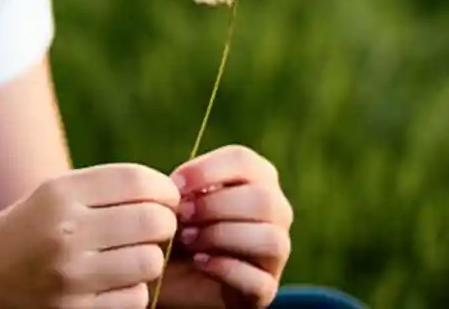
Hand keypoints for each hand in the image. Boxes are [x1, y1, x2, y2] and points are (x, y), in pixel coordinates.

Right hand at [0, 163, 180, 308]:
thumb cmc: (28, 230)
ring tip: (129, 256)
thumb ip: (108, 190)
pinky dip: (132, 290)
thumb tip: (171, 195)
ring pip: (150, 262)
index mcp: (60, 193)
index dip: (164, 189)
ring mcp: (72, 275)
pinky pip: (136, 297)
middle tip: (154, 228)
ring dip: (148, 259)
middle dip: (164, 224)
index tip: (166, 198)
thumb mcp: (55, 195)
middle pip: (153, 221)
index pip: (137, 181)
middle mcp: (66, 231)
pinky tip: (111, 282)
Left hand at [157, 146, 292, 307]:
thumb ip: (184, 189)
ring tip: (187, 239)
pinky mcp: (266, 288)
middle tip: (182, 216)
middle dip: (215, 206)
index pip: (244, 160)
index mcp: (256, 178)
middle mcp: (276, 211)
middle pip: (263, 199)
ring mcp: (275, 252)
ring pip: (270, 239)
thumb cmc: (178, 225)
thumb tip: (180, 190)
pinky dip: (226, 269)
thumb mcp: (177, 201)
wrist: (172, 273)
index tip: (174, 184)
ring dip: (222, 236)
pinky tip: (199, 262)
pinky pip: (258, 279)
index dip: (207, 169)